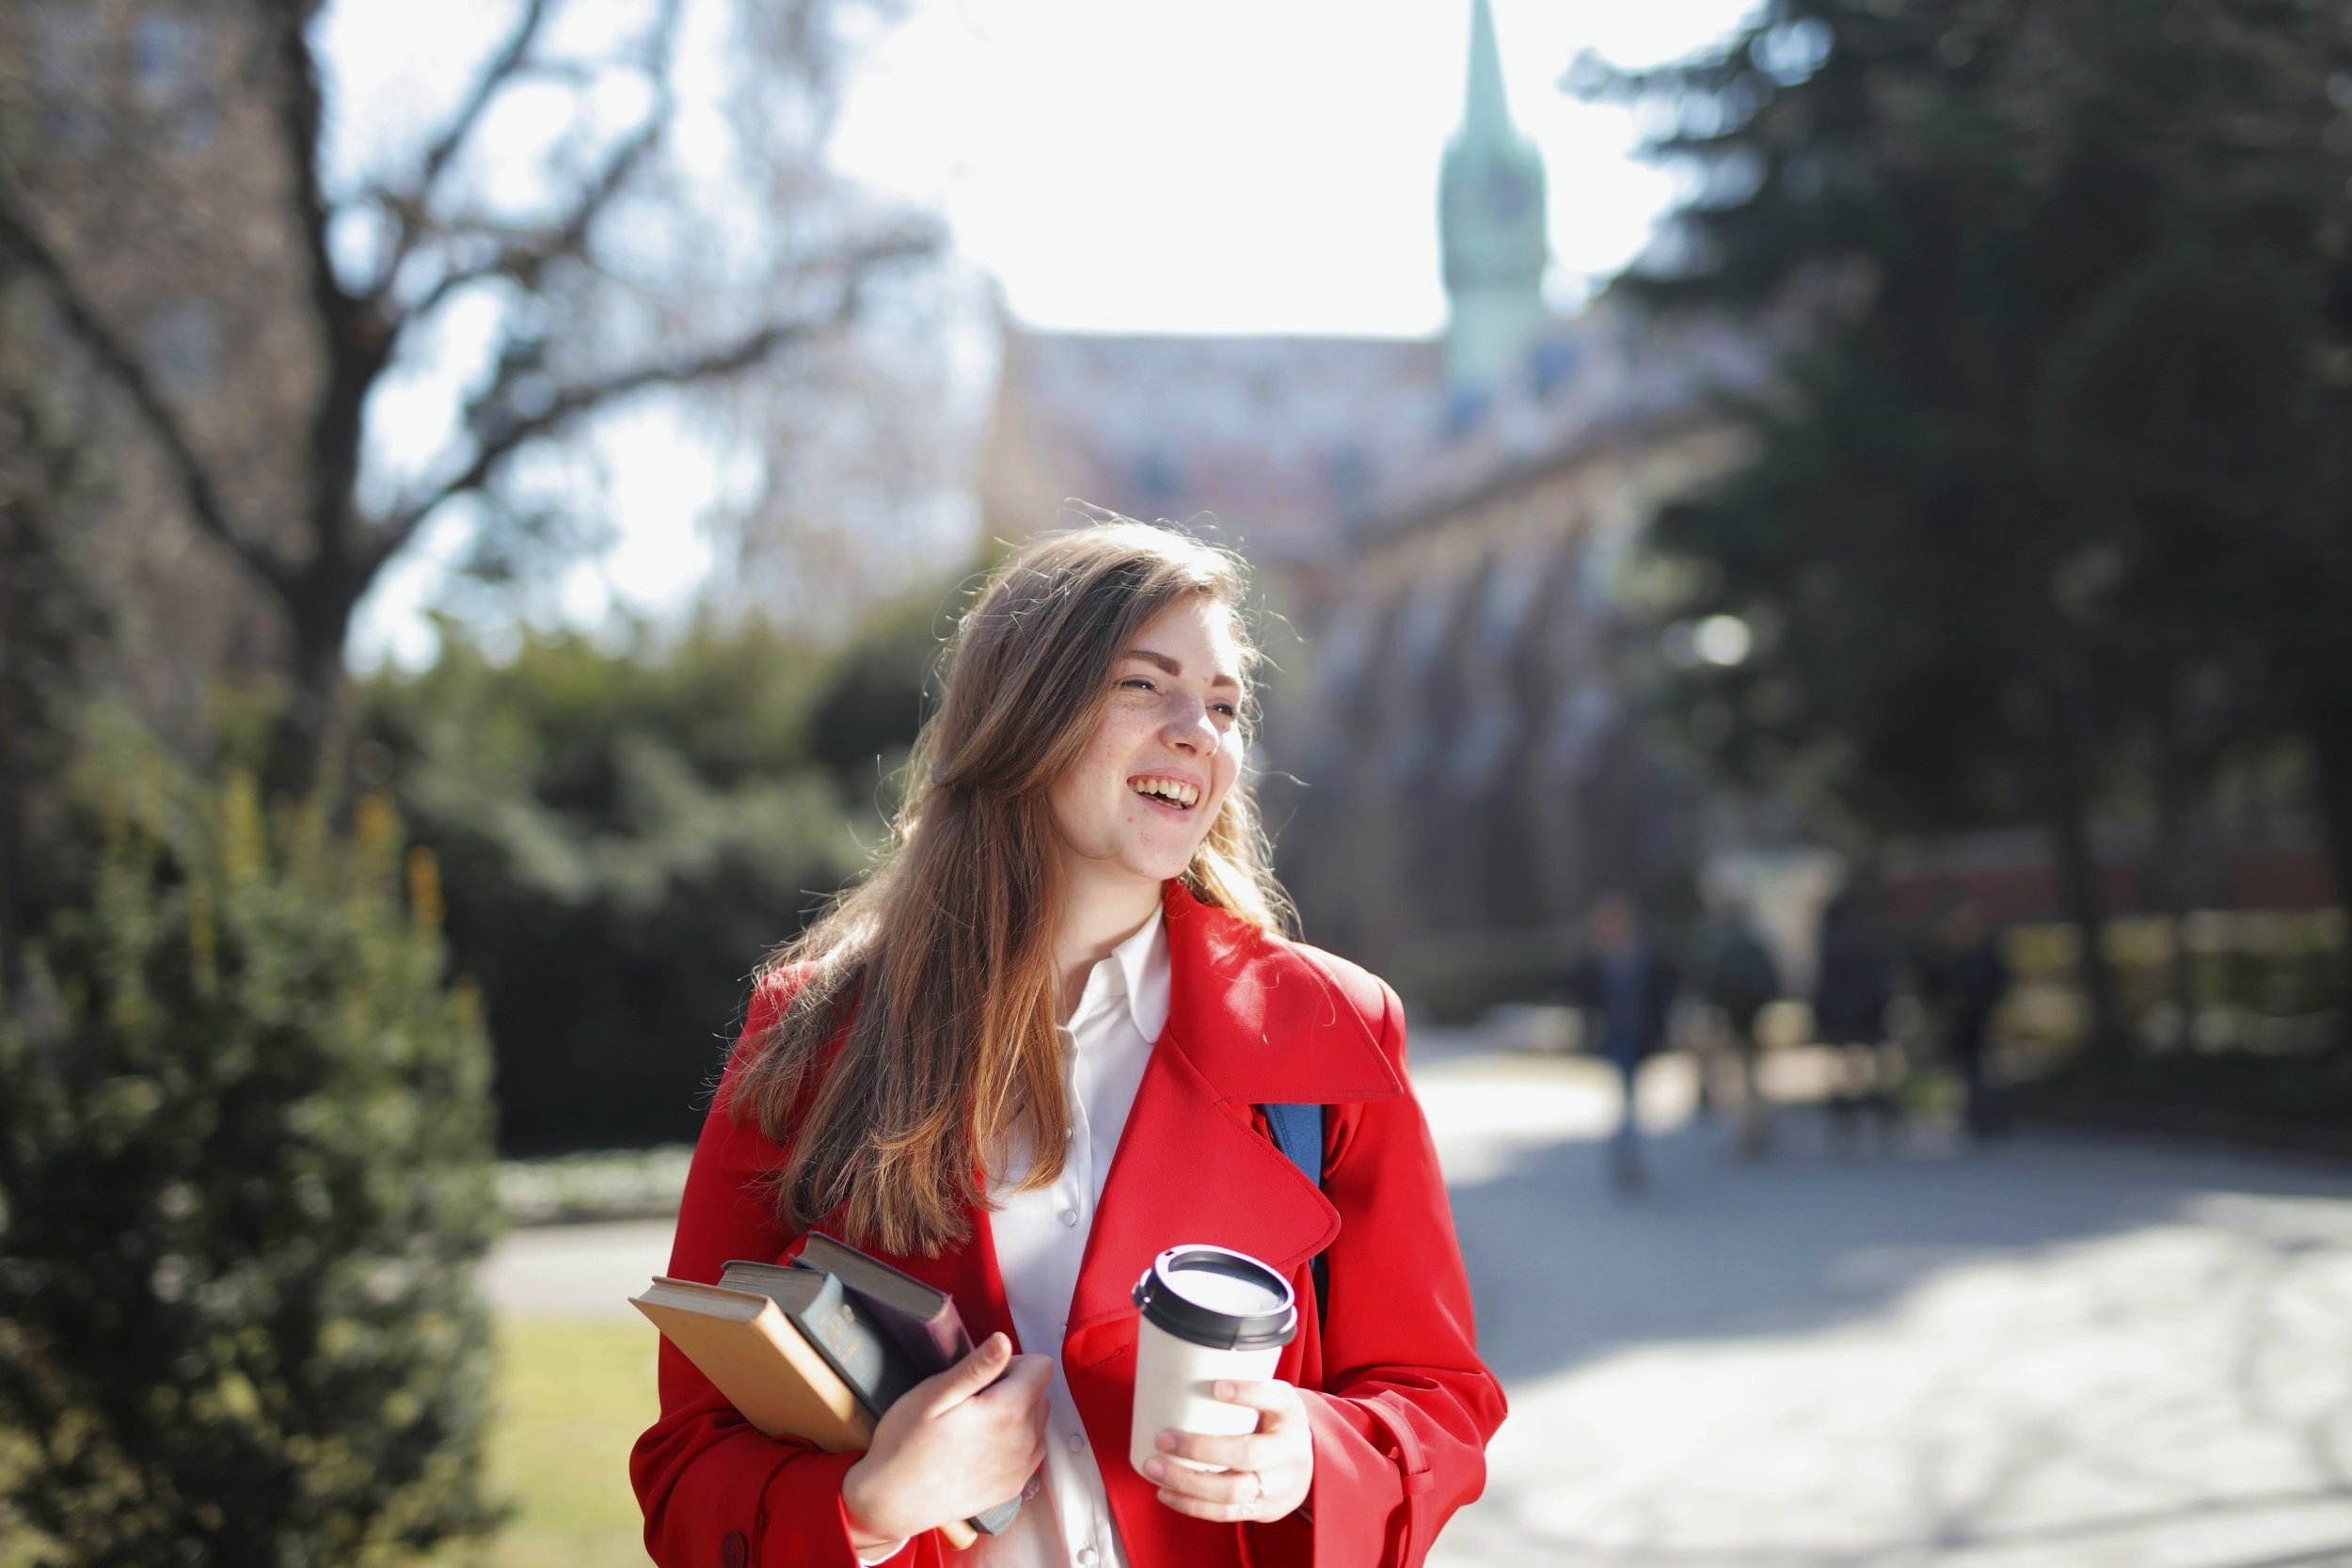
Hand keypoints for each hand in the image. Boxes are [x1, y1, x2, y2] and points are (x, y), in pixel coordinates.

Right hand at [840, 1333, 1049, 1551]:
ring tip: (974, 1425)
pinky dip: (1014, 1444)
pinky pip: (1030, 1453)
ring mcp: (1020, 1469)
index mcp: (1007, 1412)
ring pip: (1037, 1423)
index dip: (1012, 1363)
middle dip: (1014, 1389)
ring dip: (1016, 1417)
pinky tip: (980, 1447)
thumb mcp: (934, 1395)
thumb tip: (1004, 1340)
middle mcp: (1023, 1441)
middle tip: (972, 1401)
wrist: (892, 1502)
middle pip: (1040, 1394)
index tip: (983, 1377)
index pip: (1041, 1367)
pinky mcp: (1013, 1487)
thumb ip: (976, 1367)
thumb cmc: (906, 1444)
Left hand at [1143, 1378, 1313, 1523]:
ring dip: (1187, 1482)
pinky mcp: (1263, 1510)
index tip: (1217, 1386)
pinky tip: (1166, 1492)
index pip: (1275, 1398)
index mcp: (1290, 1413)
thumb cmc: (1275, 1425)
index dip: (1248, 1393)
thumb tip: (1183, 1364)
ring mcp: (1277, 1486)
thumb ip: (1241, 1386)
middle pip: (1247, 1454)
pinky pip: (1226, 1513)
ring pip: (1232, 1491)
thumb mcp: (1271, 1399)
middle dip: (1200, 1449)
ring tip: (1155, 1468)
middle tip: (1163, 1437)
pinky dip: (1192, 1505)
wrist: (1305, 1468)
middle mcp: (1289, 1451)